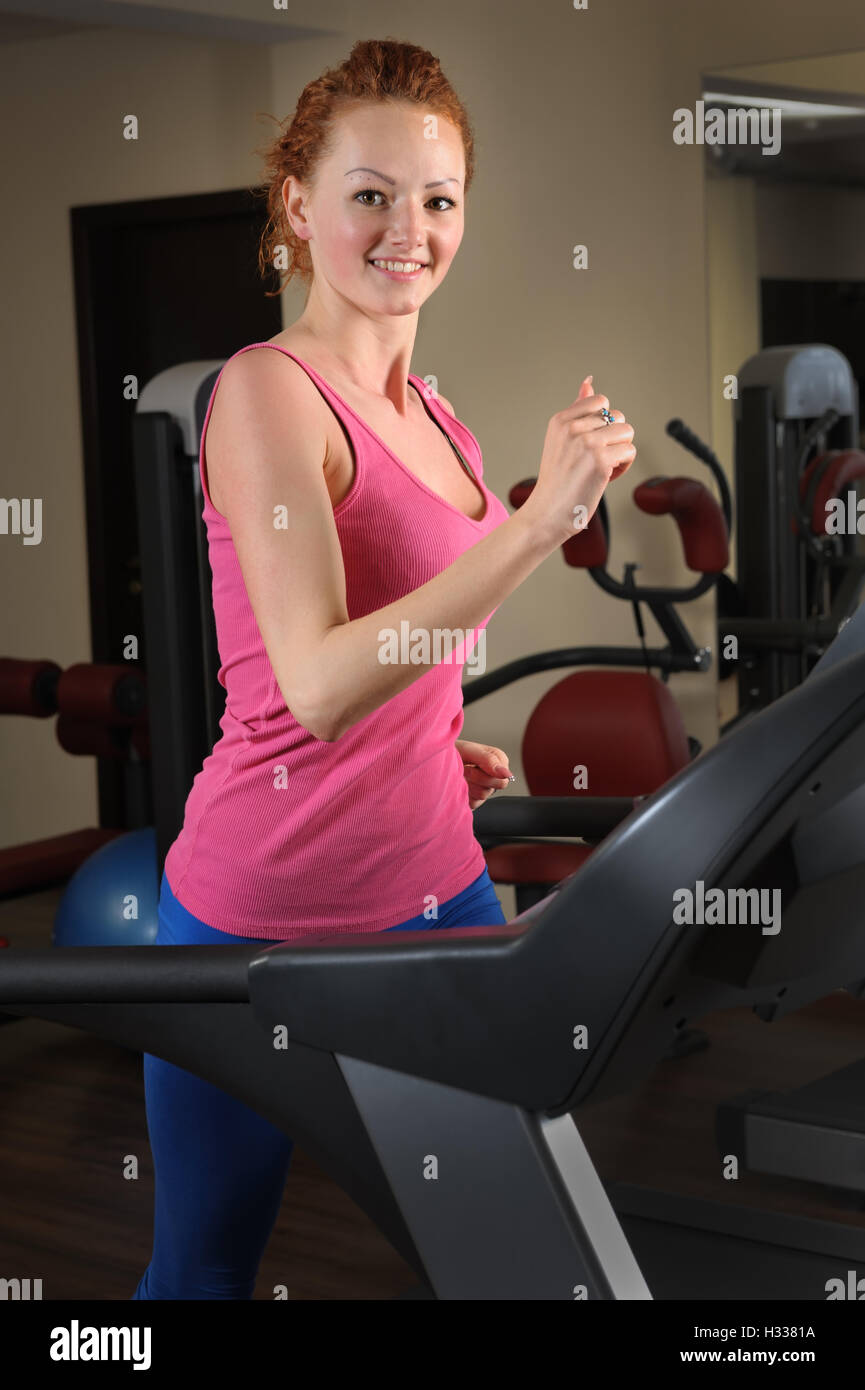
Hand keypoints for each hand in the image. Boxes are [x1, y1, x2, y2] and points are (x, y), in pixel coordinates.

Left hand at [455, 739, 514, 809]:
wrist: (432, 762)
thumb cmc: (451, 752)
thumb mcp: (469, 750)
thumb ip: (489, 760)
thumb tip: (507, 774)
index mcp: (497, 759)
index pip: (504, 775)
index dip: (488, 772)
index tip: (473, 764)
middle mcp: (493, 774)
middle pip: (498, 786)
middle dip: (477, 777)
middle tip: (464, 769)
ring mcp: (484, 788)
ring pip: (484, 794)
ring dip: (469, 785)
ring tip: (459, 775)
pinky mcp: (474, 800)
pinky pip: (473, 803)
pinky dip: (463, 794)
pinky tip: (458, 784)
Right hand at [520, 375, 636, 546]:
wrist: (547, 513)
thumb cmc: (557, 480)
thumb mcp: (562, 439)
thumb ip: (578, 410)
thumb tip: (589, 382)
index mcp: (561, 420)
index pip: (601, 401)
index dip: (603, 423)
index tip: (589, 443)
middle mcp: (573, 428)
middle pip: (617, 417)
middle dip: (613, 439)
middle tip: (595, 460)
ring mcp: (587, 443)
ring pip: (627, 432)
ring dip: (621, 452)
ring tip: (602, 468)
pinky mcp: (601, 461)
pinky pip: (630, 452)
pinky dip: (623, 467)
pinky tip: (606, 478)